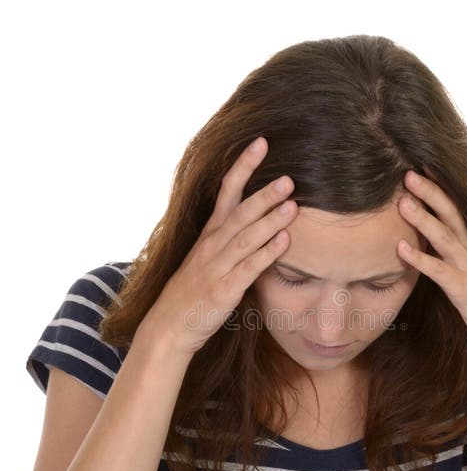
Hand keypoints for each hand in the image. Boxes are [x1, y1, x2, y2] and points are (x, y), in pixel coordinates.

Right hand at [137, 137, 297, 358]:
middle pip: (239, 212)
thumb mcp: (209, 259)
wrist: (169, 327)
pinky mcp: (223, 290)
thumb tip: (258, 220)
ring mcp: (216, 267)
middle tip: (289, 176)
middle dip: (264, 194)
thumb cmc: (192, 293)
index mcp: (210, 234)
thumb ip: (231, 239)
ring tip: (293, 205)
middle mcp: (212, 245)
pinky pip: (248, 268)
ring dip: (270, 220)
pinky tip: (284, 242)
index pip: (227, 191)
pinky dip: (266, 254)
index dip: (243, 166)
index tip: (261, 143)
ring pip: (245, 237)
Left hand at [397, 170, 466, 355]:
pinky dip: (418, 258)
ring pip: (443, 236)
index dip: (438, 190)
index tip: (421, 169)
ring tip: (402, 202)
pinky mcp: (461, 287)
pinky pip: (437, 270)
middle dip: (430, 192)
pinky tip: (400, 248)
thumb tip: (430, 245)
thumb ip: (452, 257)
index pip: (454, 210)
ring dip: (422, 218)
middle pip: (449, 214)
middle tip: (408, 174)